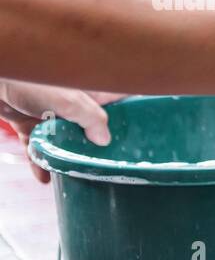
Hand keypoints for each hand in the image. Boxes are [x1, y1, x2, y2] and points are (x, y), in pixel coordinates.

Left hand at [0, 81, 121, 182]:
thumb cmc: (31, 83)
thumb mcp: (70, 101)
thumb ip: (92, 119)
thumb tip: (105, 140)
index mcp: (88, 94)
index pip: (117, 101)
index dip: (130, 115)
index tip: (140, 133)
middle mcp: (72, 105)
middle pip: (91, 128)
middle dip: (96, 147)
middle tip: (103, 165)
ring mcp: (50, 115)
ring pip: (64, 141)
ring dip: (64, 159)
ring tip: (70, 175)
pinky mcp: (29, 124)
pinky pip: (38, 146)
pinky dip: (40, 160)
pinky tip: (43, 175)